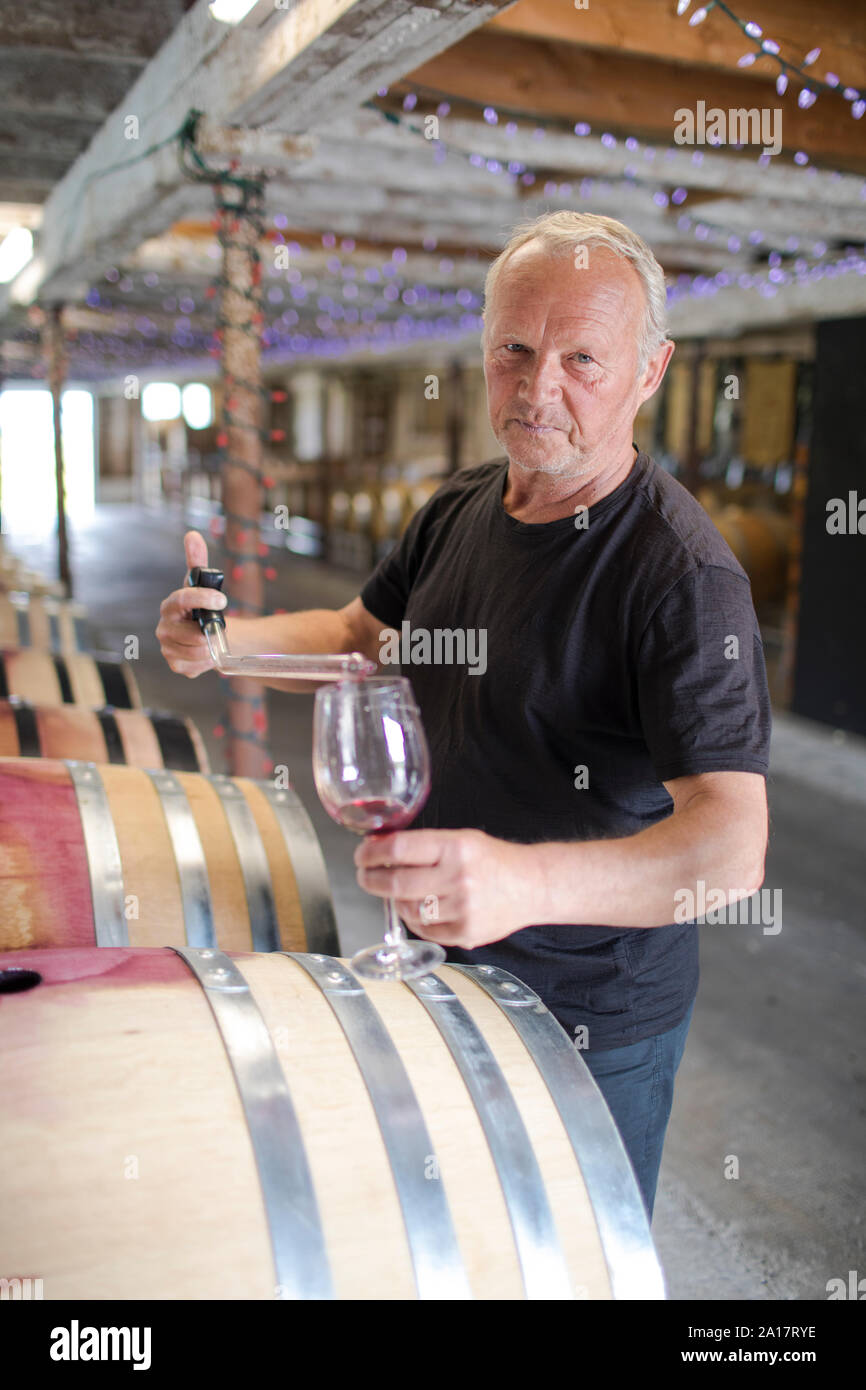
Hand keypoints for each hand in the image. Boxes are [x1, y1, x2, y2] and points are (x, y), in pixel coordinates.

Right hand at [155, 530, 225, 676]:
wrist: (210, 635)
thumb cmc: (204, 608)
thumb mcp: (203, 584)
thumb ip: (197, 560)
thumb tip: (192, 534)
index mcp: (170, 605)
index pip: (183, 599)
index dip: (203, 598)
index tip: (222, 600)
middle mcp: (164, 627)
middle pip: (193, 632)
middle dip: (210, 631)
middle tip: (219, 628)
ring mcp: (167, 647)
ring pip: (197, 650)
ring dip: (212, 646)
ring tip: (213, 639)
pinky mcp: (175, 664)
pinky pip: (197, 664)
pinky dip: (208, 660)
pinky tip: (206, 652)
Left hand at [353, 828, 542, 949]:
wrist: (532, 886)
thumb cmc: (493, 860)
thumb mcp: (462, 839)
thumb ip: (424, 845)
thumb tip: (380, 847)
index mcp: (455, 847)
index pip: (399, 849)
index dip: (372, 852)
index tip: (362, 854)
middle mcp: (458, 877)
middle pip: (396, 882)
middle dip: (371, 879)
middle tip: (364, 875)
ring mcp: (462, 908)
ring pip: (407, 909)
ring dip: (394, 900)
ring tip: (396, 891)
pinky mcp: (465, 933)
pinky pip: (424, 930)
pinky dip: (414, 919)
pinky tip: (418, 908)